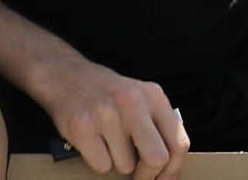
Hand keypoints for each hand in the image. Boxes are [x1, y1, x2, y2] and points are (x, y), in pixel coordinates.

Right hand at [28, 51, 188, 177]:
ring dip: (118, 164)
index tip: (164, 179)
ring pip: (125, 166)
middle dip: (148, 175)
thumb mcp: (142, 98)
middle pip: (157, 158)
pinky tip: (95, 145)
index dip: (173, 169)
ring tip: (110, 145)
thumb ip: (158, 125)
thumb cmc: (110, 94)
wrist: (68, 77)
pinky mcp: (82, 128)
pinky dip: (99, 162)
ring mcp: (107, 115)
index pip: (178, 142)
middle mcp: (133, 103)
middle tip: (139, 177)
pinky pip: (101, 166)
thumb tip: (169, 166)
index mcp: (153, 96)